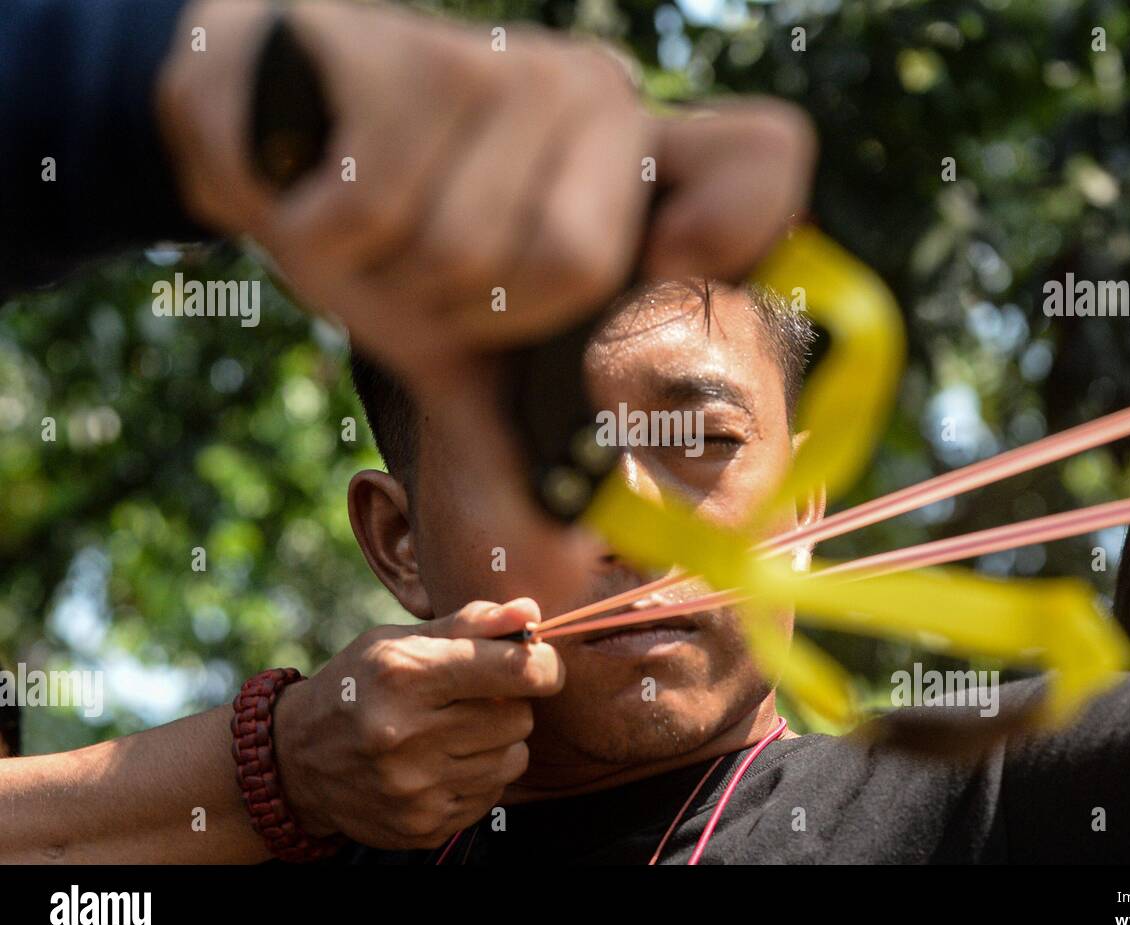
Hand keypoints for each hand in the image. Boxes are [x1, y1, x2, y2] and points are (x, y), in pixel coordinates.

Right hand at [157, 0, 814, 384]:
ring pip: (459, 248)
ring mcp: (511, 67)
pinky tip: (311, 187)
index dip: (739, 221)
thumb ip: (518, 443)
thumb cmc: (389, 244)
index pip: (763, 159)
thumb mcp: (465, 353)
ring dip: (382, 275)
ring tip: (368, 223)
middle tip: (425, 263)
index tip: (678, 257)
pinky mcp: (411, 54)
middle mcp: (596, 100)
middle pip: (568, 264)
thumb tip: (561, 565)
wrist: (265, 138)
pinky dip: (318, 235)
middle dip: (463, 306)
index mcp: (635, 170)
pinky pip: (371, 212)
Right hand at [273, 598, 562, 849]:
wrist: (296, 761)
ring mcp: (415, 788)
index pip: (516, 670)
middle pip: (520, 718)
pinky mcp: (423, 826)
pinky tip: (443, 762)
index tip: (538, 662)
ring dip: (497, 742)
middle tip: (473, 698)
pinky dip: (479, 775)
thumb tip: (531, 613)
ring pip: (513, 758)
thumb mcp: (400, 641)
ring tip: (455, 731)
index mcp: (405, 676)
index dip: (543, 664)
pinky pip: (492, 794)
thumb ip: (471, 624)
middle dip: (509, 703)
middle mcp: (408, 736)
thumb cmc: (359, 686)